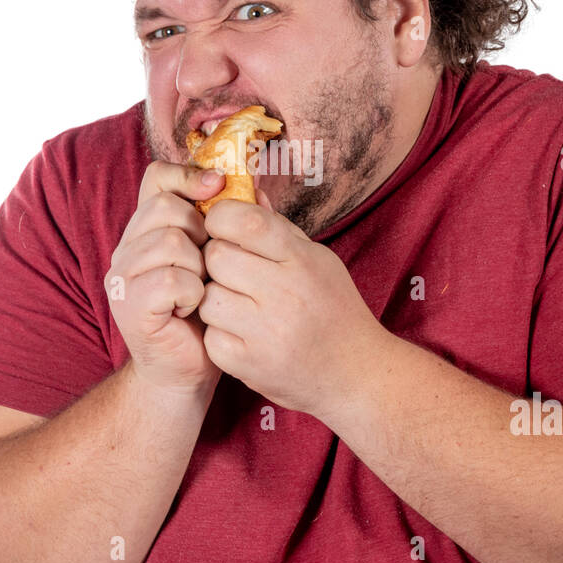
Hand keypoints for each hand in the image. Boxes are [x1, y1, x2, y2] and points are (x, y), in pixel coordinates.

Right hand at [105, 161, 225, 394]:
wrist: (187, 372)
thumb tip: (257, 190)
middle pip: (166, 207)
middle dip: (201, 232)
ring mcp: (123, 276)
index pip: (156, 177)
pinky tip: (192, 309)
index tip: (218, 187)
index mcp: (146, 231)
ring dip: (199, 268)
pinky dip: (192, 294)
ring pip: (170, 243)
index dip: (188, 175)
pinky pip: (171, 280)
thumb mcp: (221, 261)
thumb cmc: (207, 315)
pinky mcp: (129, 304)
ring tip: (200, 290)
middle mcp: (126, 248)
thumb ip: (233, 225)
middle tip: (208, 265)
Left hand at [196, 189, 391, 416]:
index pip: (247, 222)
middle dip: (217, 260)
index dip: (222, 217)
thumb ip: (277, 227)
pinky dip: (219, 334)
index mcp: (303, 261)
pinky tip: (241, 333)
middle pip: (217, 257)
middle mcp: (285, 294)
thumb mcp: (318, 260)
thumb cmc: (334, 309)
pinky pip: (210, 336)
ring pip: (207, 297)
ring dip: (215, 298)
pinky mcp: (249, 364)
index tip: (222, 226)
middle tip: (232, 271)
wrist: (355, 374)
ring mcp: (266, 333)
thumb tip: (244, 188)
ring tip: (239, 305)